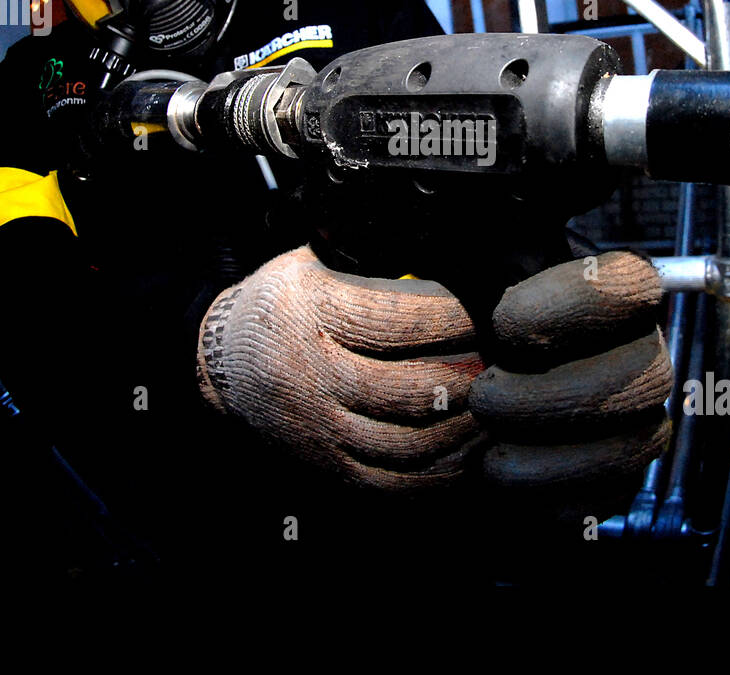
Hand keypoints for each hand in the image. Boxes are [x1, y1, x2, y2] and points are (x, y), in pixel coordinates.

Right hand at [196, 246, 485, 489]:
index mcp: (311, 313)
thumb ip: (374, 253)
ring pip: (407, 444)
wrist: (220, 363)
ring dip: (463, 428)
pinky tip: (469, 451)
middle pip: (408, 389)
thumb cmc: (285, 302)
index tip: (491, 310)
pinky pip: (392, 485)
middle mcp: (310, 376)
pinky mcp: (326, 468)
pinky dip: (439, 474)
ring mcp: (317, 430)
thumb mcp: (316, 259)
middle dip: (470, 376)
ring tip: (496, 404)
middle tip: (508, 362)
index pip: (396, 321)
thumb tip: (450, 243)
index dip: (454, 318)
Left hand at [469, 251, 672, 489]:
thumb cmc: (463, 320)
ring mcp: (636, 421)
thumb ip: (502, 243)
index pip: (632, 285)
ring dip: (549, 455)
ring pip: (631, 447)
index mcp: (616, 294)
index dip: (573, 305)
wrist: (447, 393)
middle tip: (486, 398)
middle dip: (555, 395)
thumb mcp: (474, 264)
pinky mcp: (614, 481)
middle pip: (644, 377)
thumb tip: (528, 222)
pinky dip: (551, 497)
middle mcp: (642, 356)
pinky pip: (607, 498)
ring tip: (487, 450)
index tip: (503, 319)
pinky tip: (503, 478)